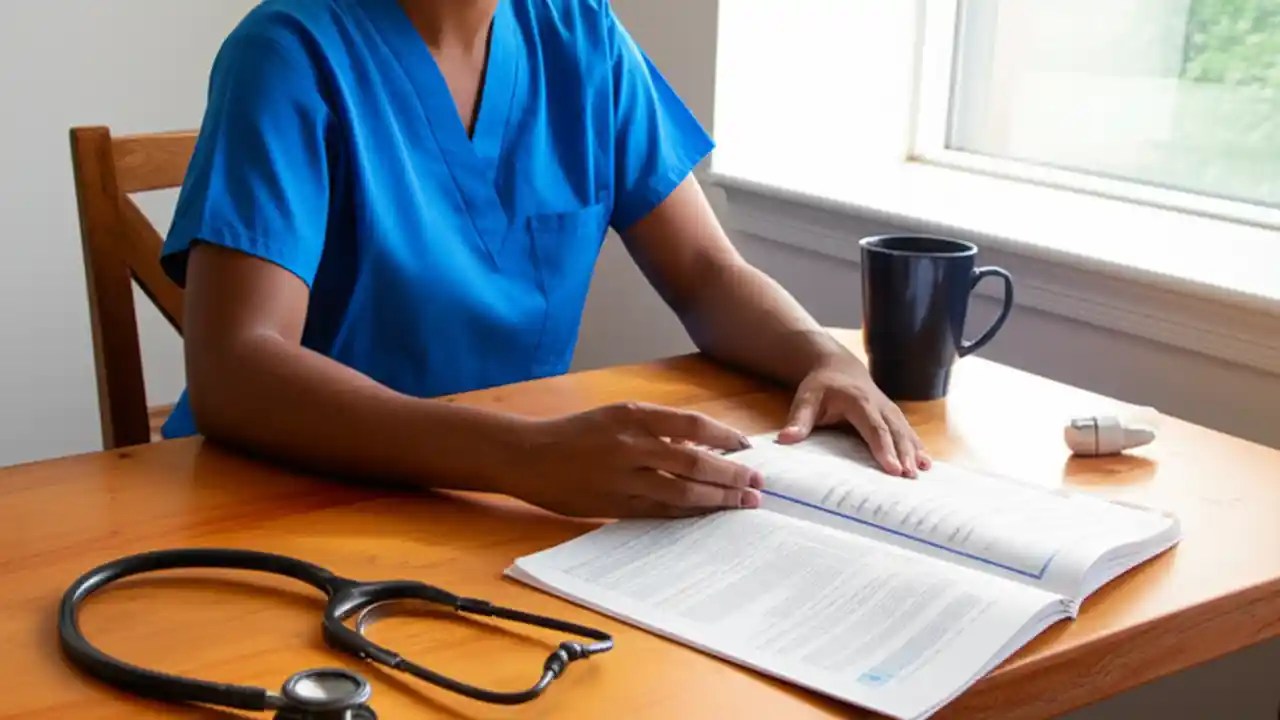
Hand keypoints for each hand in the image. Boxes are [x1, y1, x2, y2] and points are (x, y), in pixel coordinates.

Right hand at [510, 402, 763, 517]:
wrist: (528, 455)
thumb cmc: (575, 433)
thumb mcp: (616, 417)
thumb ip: (655, 429)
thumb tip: (698, 446)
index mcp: (635, 416)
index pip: (694, 426)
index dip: (727, 437)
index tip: (748, 448)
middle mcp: (632, 445)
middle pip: (696, 462)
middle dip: (732, 475)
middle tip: (758, 484)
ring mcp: (624, 477)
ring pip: (683, 491)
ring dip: (718, 499)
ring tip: (743, 503)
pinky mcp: (616, 504)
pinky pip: (661, 511)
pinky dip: (688, 514)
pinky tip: (707, 515)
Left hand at [778, 358, 930, 476]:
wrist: (837, 366)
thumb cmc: (820, 385)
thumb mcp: (805, 398)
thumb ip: (798, 419)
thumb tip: (786, 439)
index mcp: (858, 401)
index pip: (873, 428)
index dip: (883, 448)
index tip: (892, 468)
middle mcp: (879, 404)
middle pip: (894, 431)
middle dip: (904, 453)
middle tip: (910, 476)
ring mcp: (889, 409)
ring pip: (905, 431)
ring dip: (915, 451)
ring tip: (923, 471)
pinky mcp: (893, 415)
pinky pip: (908, 431)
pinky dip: (918, 446)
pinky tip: (927, 464)